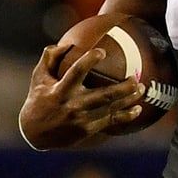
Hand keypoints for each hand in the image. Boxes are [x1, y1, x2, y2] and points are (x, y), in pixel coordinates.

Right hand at [19, 39, 143, 148]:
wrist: (35, 133)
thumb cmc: (38, 100)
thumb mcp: (38, 78)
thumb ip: (49, 59)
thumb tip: (64, 43)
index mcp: (61, 90)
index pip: (76, 72)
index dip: (89, 61)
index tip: (101, 51)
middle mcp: (73, 105)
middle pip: (104, 95)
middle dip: (123, 87)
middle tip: (136, 77)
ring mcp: (82, 119)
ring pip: (112, 108)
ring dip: (130, 99)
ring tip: (142, 88)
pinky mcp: (88, 129)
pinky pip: (111, 121)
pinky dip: (126, 115)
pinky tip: (137, 109)